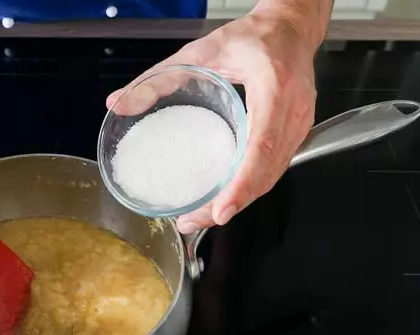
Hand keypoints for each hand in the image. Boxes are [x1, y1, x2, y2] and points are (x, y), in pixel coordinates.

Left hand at [107, 11, 317, 232]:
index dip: (241, 183)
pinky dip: (251, 187)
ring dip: (241, 201)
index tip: (221, 209)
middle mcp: (293, 108)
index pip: (261, 145)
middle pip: (267, 171)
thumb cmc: (251, 37)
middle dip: (233, 203)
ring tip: (204, 216)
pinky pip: (277, 167)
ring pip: (274, 175)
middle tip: (196, 221)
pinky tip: (227, 197)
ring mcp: (301, 122)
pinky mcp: (299, 131)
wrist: (290, 27)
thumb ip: (157, 78)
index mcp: (272, 87)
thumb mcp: (199, 52)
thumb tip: (119, 102)